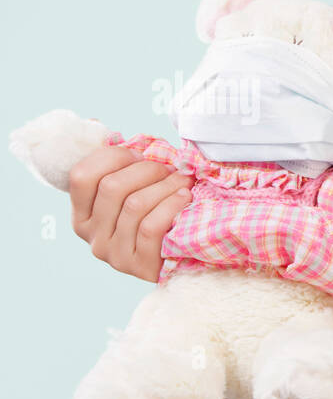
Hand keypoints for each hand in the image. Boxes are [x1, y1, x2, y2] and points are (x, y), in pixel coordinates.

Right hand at [68, 147, 192, 281]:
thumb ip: (122, 168)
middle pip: (112, 187)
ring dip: (165, 185)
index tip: (140, 154)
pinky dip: (171, 206)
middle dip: (147, 170)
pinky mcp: (139, 267)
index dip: (113, 157)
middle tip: (171, 168)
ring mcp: (114, 254)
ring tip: (184, 180)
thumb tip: (113, 132)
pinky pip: (151, 227)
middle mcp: (92, 236)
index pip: (81, 176)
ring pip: (135, 205)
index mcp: (82, 214)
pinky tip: (185, 198)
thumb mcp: (135, 191)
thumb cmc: (159, 215)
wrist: (183, 257)